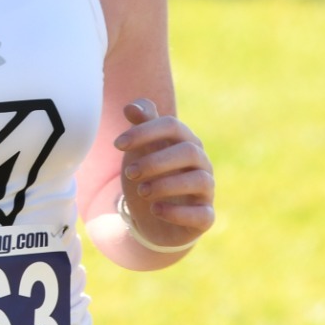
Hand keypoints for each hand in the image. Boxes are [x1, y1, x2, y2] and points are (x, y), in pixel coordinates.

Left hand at [113, 99, 213, 251]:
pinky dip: (178, 212)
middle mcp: (201, 163)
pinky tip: (155, 210)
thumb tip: (131, 107)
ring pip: (200, 181)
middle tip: (129, 173)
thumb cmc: (149, 175)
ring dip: (167, 185)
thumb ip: (141, 125)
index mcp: (185, 141)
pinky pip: (203, 214)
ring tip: (142, 191)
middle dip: (156, 161)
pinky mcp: (205, 217)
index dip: (144, 131)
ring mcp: (206, 191)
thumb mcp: (142, 149)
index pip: (172, 126)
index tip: (117, 144)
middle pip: (189, 151)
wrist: (153, 216)